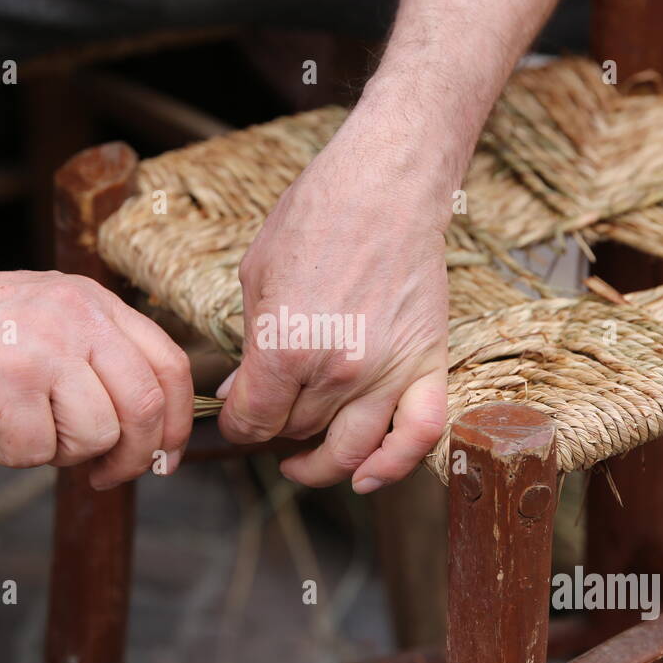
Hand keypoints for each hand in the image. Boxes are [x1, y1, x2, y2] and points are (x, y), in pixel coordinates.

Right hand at [0, 257, 192, 486]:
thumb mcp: (48, 319)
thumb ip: (95, 360)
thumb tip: (142, 435)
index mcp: (97, 304)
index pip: (170, 366)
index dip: (177, 422)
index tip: (163, 456)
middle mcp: (81, 319)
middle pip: (146, 406)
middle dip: (133, 456)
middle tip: (105, 474)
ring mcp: (47, 347)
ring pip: (97, 433)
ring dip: (66, 455)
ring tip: (29, 437)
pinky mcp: (8, 381)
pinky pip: (38, 449)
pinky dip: (15, 457)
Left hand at [217, 125, 450, 492]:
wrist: (384, 186)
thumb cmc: (315, 218)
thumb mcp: (256, 278)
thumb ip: (250, 345)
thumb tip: (239, 390)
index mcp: (285, 350)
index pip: (252, 421)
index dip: (236, 425)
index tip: (236, 416)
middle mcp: (338, 372)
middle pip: (296, 432)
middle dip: (274, 427)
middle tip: (270, 414)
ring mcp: (387, 372)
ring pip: (349, 447)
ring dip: (322, 462)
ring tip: (304, 462)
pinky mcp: (426, 363)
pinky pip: (419, 434)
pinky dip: (394, 465)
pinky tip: (367, 476)